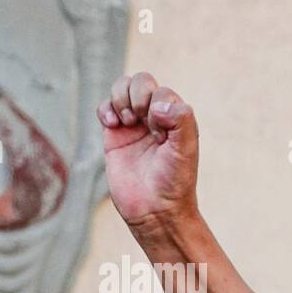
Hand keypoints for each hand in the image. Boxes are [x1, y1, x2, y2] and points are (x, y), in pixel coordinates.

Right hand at [97, 72, 198, 227]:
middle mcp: (156, 119)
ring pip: (122, 89)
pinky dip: (105, 108)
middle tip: (142, 124)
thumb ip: (182, 121)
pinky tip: (112, 125)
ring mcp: (134, 125)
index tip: (160, 135)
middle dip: (137, 96)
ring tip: (125, 122)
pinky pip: (105, 107)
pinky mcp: (115, 135)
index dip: (157, 105)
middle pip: (142, 82)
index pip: (162, 92)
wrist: (154, 210)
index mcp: (177, 120)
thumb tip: (158, 105)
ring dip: (120, 98)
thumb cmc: (174, 182)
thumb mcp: (186, 150)